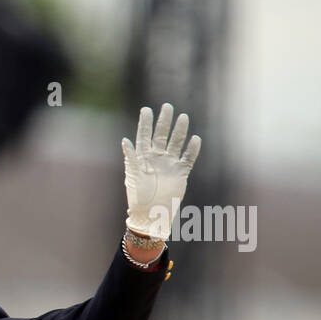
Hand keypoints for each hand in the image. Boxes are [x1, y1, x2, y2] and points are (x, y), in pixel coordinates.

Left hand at [121, 102, 200, 238]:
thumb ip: (130, 158)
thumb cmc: (138, 196)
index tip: (146, 109)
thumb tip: (124, 140)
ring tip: (183, 117)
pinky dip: (192, 149)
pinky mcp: (180, 173)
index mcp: (142, 158)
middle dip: (164, 121)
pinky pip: (188, 158)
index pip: (144, 136)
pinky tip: (195, 139)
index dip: (145, 123)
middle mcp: (156, 158)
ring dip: (179, 131)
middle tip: (167, 106)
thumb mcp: (132, 176)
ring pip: (176, 143)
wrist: (151, 213)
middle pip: (161, 135)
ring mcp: (169, 164)